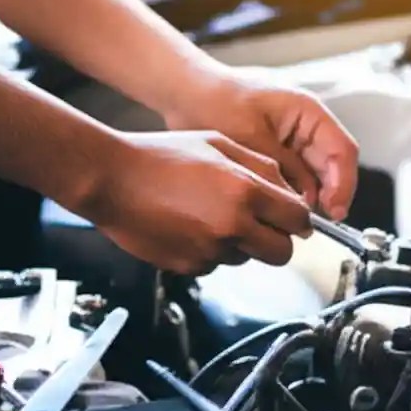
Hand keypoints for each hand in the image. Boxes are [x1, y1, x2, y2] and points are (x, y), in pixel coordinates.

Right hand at [74, 131, 311, 274]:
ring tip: (208, 216)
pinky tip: (188, 226)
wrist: (111, 180)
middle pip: (281, 253)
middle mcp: (232, 227)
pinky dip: (209, 251)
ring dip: (239, 244)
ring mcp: (210, 251)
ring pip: (246, 259)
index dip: (297, 219)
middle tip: (259, 224)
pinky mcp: (188, 267)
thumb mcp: (218, 143)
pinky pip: (214, 264)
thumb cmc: (160, 156)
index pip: (298, 219)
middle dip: (276, 240)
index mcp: (245, 192)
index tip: (290, 217)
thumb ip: (262, 167)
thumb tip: (290, 193)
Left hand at [163, 66, 358, 220]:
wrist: (184, 93)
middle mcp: (305, 126)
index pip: (342, 150)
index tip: (333, 212)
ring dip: (305, 198)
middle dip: (324, 196)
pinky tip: (275, 208)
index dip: (343, 184)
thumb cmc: (215, 102)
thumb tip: (303, 202)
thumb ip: (282, 169)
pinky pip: (290, 177)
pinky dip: (286, 193)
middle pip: (331, 166)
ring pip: (311, 176)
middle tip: (307, 223)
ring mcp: (290, 140)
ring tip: (288, 218)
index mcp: (308, 112)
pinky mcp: (274, 153)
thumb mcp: (251, 137)